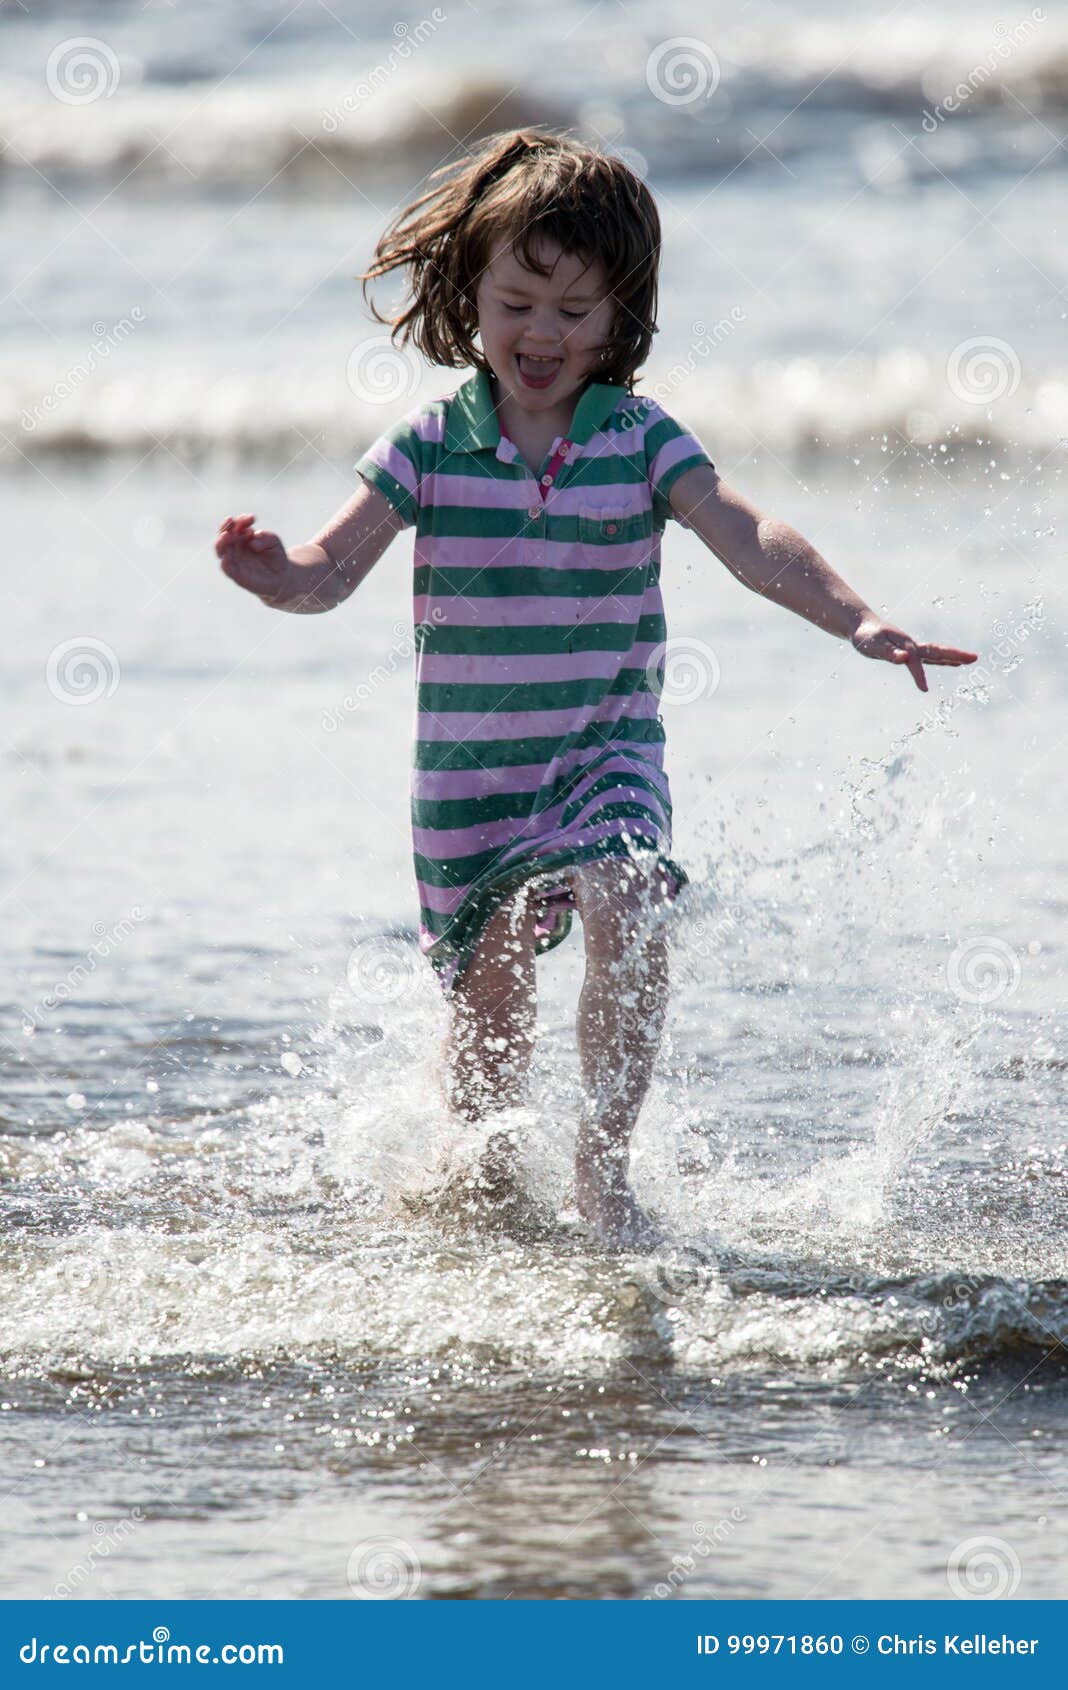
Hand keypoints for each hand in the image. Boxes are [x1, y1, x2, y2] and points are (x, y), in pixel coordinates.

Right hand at [215, 512, 290, 601]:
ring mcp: (234, 561)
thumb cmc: (275, 556)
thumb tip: (252, 543)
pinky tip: (226, 558)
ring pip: (221, 551)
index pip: (235, 525)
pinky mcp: (237, 576)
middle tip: (232, 521)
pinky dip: (225, 564)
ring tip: (226, 535)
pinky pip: (227, 570)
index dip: (241, 520)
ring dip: (222, 542)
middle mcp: (234, 548)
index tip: (252, 518)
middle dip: (226, 527)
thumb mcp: (274, 541)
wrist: (281, 576)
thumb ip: (266, 537)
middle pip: (223, 535)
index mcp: (241, 537)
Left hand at [850, 615, 977, 693]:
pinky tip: (952, 662)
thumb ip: (888, 653)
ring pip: (937, 652)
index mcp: (904, 644)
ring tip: (969, 661)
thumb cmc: (866, 637)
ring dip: (953, 657)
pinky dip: (943, 659)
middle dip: (955, 655)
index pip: (914, 662)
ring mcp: (913, 647)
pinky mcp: (911, 650)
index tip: (924, 689)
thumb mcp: (873, 646)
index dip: (919, 675)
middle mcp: (912, 645)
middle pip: (937, 650)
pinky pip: (931, 656)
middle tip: (974, 658)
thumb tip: (905, 658)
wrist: (862, 626)